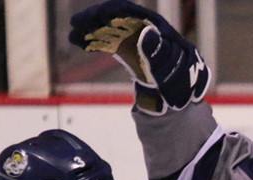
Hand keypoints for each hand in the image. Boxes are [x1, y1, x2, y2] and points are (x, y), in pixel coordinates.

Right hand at [68, 1, 210, 114]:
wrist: (179, 97)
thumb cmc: (180, 82)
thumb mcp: (171, 69)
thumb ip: (158, 54)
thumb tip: (145, 32)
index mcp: (157, 28)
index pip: (133, 12)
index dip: (113, 10)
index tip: (97, 15)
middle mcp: (144, 29)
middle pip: (117, 17)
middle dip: (96, 18)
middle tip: (75, 23)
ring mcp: (134, 40)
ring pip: (110, 29)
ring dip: (91, 29)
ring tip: (72, 35)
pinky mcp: (127, 50)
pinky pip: (108, 42)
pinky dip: (94, 42)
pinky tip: (80, 44)